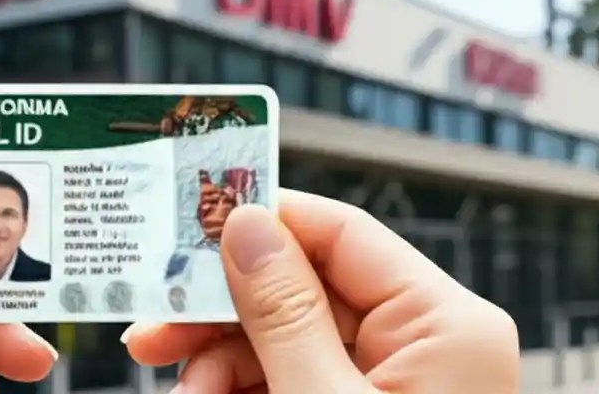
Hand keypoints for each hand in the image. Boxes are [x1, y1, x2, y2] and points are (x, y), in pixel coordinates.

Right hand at [124, 190, 519, 392]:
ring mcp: (396, 384)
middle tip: (153, 327)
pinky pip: (289, 381)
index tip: (185, 226)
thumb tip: (246, 228)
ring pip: (285, 338)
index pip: (339, 232)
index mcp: (445, 325)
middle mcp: (428, 344)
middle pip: (302, 287)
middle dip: (223, 314)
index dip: (260, 222)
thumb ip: (283, 315)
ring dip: (221, 365)